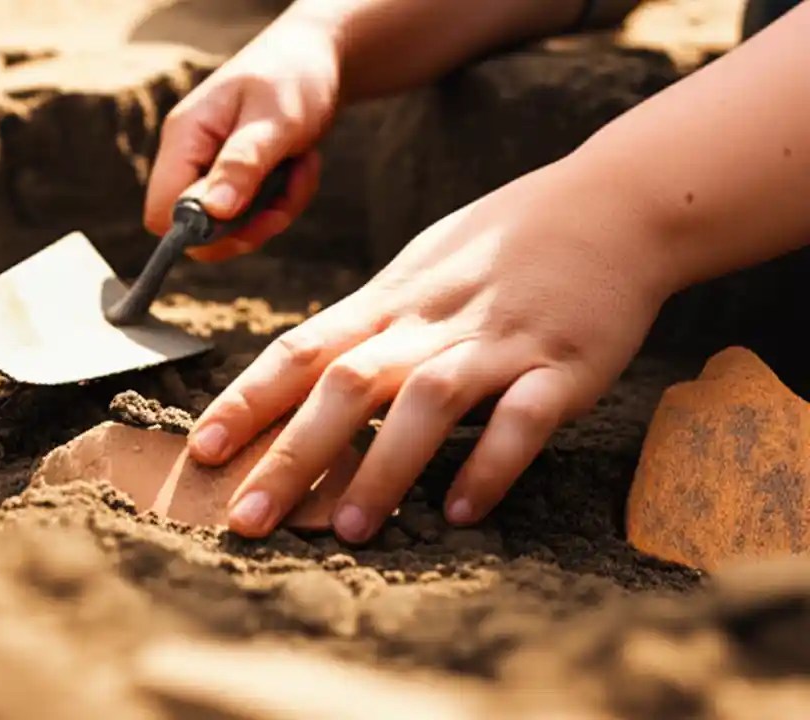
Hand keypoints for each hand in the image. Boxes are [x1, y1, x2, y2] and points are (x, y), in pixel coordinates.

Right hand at [143, 13, 339, 261]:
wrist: (318, 56)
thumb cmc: (294, 77)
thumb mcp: (276, 120)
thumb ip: (243, 165)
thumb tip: (212, 212)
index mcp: (184, 137)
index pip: (161, 211)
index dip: (197, 229)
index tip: (244, 217)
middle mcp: (190, 157)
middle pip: (199, 231)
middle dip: (249, 225)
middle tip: (285, 197)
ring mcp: (213, 170)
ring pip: (233, 228)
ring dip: (275, 210)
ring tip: (301, 168)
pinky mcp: (236, 179)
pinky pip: (255, 216)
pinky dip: (285, 201)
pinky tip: (301, 166)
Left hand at [187, 159, 674, 541]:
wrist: (614, 203)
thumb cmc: (501, 244)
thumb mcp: (418, 271)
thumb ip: (365, 327)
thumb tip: (305, 379)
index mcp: (389, 300)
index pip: (301, 348)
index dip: (247, 400)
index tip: (201, 450)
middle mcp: (432, 320)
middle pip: (348, 383)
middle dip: (292, 453)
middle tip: (249, 516)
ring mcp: (498, 341)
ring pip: (428, 401)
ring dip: (384, 466)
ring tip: (350, 529)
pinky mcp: (563, 365)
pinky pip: (523, 419)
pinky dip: (490, 464)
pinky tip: (459, 511)